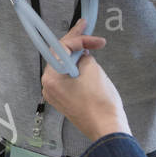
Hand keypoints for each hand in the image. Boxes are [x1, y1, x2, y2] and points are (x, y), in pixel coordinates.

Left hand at [41, 20, 130, 141]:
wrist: (107, 129)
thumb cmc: (100, 103)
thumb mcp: (93, 70)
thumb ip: (83, 57)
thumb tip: (81, 54)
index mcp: (51, 78)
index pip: (61, 48)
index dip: (79, 38)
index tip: (94, 36)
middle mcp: (48, 86)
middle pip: (59, 56)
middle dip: (74, 42)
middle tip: (85, 27)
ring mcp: (55, 94)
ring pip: (63, 66)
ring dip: (75, 54)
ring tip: (86, 41)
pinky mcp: (63, 100)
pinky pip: (66, 78)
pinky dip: (75, 68)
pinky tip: (84, 59)